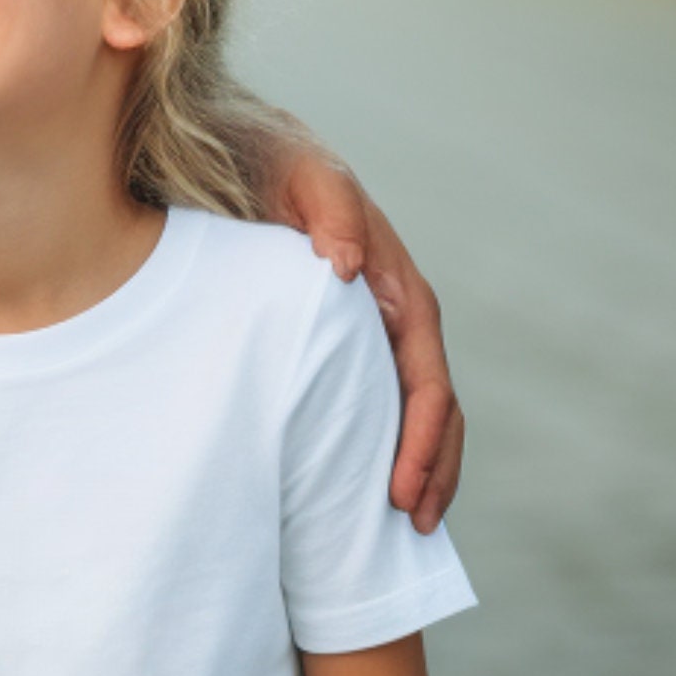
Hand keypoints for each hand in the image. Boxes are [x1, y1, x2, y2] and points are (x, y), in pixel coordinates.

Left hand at [277, 148, 463, 531]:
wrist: (243, 148)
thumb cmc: (275, 161)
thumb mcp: (302, 173)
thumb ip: (331, 210)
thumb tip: (347, 268)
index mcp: (398, 290)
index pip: (425, 381)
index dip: (421, 441)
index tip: (403, 493)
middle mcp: (394, 317)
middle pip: (432, 408)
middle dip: (431, 469)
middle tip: (415, 526)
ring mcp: (370, 331)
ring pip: (408, 411)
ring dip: (415, 465)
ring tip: (405, 524)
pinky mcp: (337, 340)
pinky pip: (371, 399)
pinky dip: (377, 444)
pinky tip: (360, 483)